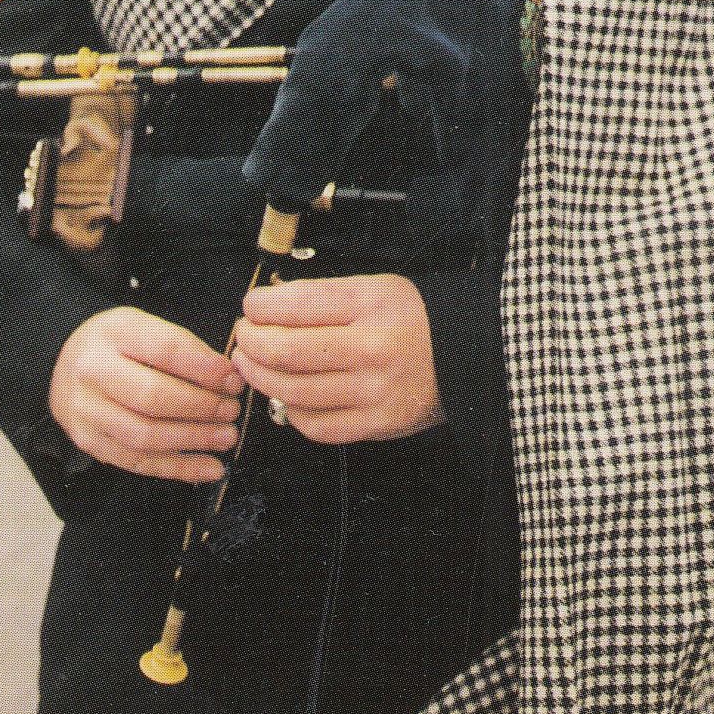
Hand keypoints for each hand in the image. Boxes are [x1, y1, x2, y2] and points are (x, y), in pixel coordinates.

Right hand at [49, 306, 243, 483]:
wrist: (61, 362)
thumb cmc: (114, 344)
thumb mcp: (142, 326)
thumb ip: (181, 346)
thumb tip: (226, 376)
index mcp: (113, 333)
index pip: (164, 350)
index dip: (204, 368)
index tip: (232, 378)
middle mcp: (94, 372)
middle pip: (154, 397)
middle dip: (201, 407)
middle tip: (231, 410)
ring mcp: (87, 411)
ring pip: (146, 436)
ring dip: (194, 440)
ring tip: (226, 437)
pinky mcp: (89, 442)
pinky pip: (138, 462)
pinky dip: (179, 468)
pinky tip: (209, 468)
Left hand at [232, 274, 443, 443]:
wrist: (468, 353)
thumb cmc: (415, 317)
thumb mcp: (374, 287)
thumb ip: (322, 297)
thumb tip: (268, 307)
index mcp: (370, 305)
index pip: (295, 305)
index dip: (260, 307)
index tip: (251, 307)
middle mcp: (371, 349)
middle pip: (286, 351)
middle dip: (251, 343)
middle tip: (244, 337)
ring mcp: (374, 392)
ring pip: (293, 391)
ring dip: (261, 377)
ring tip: (253, 365)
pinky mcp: (378, 425)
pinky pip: (317, 426)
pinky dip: (292, 412)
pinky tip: (287, 396)